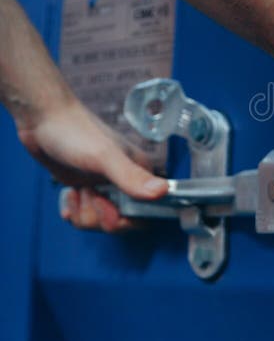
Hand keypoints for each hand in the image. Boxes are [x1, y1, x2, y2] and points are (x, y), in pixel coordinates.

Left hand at [16, 97, 167, 231]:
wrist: (43, 119)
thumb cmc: (75, 132)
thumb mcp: (104, 156)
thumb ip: (131, 176)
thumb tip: (163, 192)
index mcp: (141, 173)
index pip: (147, 212)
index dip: (128, 219)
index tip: (108, 207)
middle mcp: (127, 181)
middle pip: (121, 221)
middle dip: (99, 216)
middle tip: (88, 193)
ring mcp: (106, 185)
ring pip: (100, 220)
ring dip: (83, 212)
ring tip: (76, 190)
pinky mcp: (87, 187)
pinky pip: (85, 214)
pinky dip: (74, 211)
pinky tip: (69, 196)